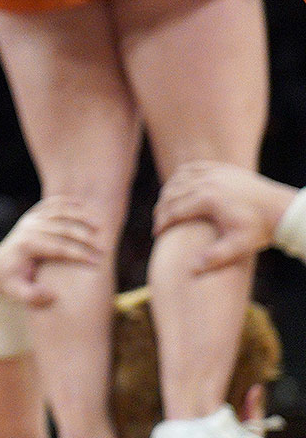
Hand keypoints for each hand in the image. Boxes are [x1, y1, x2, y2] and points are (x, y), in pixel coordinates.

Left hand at [0, 199, 105, 305]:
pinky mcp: (33, 216)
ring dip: (80, 217)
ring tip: (100, 226)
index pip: (57, 247)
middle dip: (85, 238)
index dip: (78, 254)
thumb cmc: (10, 282)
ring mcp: (30, 220)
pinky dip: (67, 203)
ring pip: (58, 212)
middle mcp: (27, 228)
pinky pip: (51, 204)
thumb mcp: (17, 293)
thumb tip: (51, 295)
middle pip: (61, 229)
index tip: (97, 262)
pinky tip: (83, 206)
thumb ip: (32, 297)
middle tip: (104, 250)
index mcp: (25, 245)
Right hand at [156, 164, 296, 272]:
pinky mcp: (222, 168)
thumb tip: (192, 269)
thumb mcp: (239, 246)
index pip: (175, 211)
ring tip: (165, 205)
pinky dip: (181, 175)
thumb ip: (215, 257)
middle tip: (158, 221)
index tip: (156, 234)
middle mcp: (207, 182)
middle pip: (172, 193)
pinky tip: (178, 185)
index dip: (162, 223)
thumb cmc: (259, 229)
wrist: (282, 210)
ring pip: (179, 178)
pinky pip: (193, 167)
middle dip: (161, 208)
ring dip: (168, 191)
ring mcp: (214, 172)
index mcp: (207, 199)